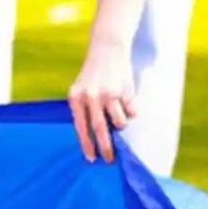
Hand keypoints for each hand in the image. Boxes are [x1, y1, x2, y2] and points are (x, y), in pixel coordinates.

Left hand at [67, 39, 137, 162]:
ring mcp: (109, 93)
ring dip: (121, 124)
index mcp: (76, 98)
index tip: (91, 159)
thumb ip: (84, 112)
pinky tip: (126, 100)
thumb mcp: (80, 91)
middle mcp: (91, 96)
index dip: (87, 145)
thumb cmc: (92, 75)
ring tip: (118, 115)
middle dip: (106, 147)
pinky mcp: (125, 90)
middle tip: (109, 159)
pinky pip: (131, 111)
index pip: (81, 127)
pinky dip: (130, 111)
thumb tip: (93, 141)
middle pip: (100, 129)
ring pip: (119, 122)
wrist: (106, 49)